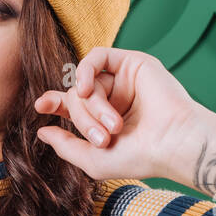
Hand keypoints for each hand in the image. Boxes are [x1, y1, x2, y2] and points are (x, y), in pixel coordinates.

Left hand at [32, 47, 203, 180]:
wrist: (174, 144)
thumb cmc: (139, 157)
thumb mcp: (92, 160)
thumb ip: (65, 146)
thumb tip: (41, 131)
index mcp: (104, 120)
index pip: (71, 105)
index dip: (54, 103)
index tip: (41, 106)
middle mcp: (113, 98)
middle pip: (75, 97)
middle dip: (82, 118)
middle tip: (103, 138)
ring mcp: (123, 80)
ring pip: (84, 81)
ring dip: (92, 106)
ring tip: (113, 126)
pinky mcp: (133, 63)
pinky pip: (96, 56)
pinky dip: (85, 71)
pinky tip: (87, 88)